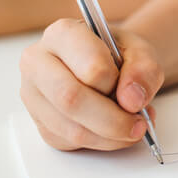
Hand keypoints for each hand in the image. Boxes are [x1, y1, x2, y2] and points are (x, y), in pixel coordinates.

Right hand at [19, 18, 164, 151]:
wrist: (108, 64)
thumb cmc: (118, 55)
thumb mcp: (141, 52)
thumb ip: (143, 71)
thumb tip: (132, 100)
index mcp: (61, 34)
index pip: (89, 66)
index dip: (116, 84)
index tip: (132, 90)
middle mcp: (38, 62)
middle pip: (71, 99)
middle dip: (112, 120)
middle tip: (139, 124)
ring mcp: (33, 95)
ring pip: (71, 127)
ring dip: (110, 135)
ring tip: (132, 126)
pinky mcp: (40, 122)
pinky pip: (71, 142)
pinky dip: (101, 143)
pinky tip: (114, 131)